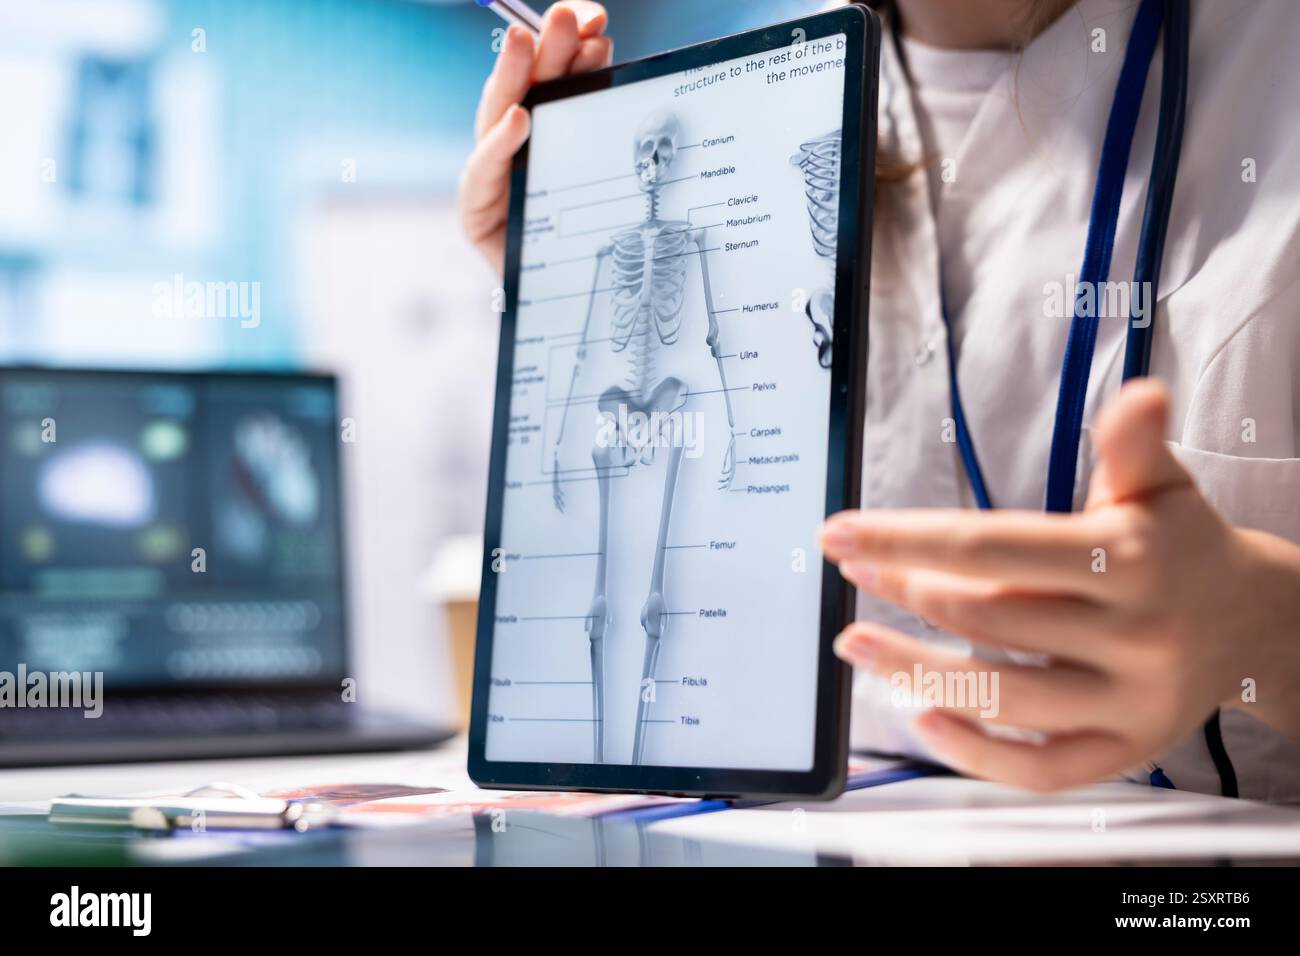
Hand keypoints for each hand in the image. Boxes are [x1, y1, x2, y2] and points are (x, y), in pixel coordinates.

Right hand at [459, 2, 611, 273]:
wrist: (566, 307)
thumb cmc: (583, 243)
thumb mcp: (602, 170)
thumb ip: (596, 111)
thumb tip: (601, 44)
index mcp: (545, 135)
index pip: (550, 77)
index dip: (566, 44)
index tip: (594, 18)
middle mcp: (513, 151)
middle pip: (523, 89)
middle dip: (544, 49)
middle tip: (565, 17)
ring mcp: (491, 179)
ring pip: (496, 120)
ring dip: (511, 77)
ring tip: (525, 43)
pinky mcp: (476, 215)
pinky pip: (482, 176)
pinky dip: (498, 146)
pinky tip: (517, 121)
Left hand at [820, 380, 1299, 790]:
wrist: (1255, 622)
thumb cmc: (1182, 545)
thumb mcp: (1161, 485)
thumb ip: (1133, 445)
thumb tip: (1140, 393)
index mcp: (1128, 559)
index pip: (989, 548)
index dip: (903, 541)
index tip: (841, 534)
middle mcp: (1131, 634)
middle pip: (985, 617)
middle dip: (904, 592)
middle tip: (852, 573)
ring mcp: (1129, 701)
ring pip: (1001, 695)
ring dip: (912, 670)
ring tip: (854, 641)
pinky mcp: (1128, 750)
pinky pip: (1042, 768)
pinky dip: (977, 752)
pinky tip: (924, 716)